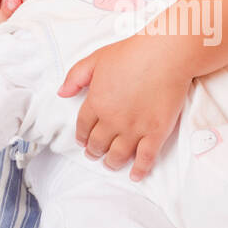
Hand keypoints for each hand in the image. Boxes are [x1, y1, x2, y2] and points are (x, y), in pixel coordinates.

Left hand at [56, 33, 189, 180]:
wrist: (166, 54)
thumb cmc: (132, 53)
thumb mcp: (96, 59)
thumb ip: (76, 76)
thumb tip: (61, 92)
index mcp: (96, 102)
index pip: (83, 127)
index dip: (82, 137)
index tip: (84, 142)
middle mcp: (112, 120)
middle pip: (98, 144)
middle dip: (94, 152)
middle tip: (95, 155)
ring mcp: (134, 128)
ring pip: (118, 155)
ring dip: (112, 162)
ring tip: (111, 164)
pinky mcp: (156, 132)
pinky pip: (145, 158)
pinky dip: (140, 170)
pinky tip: (135, 175)